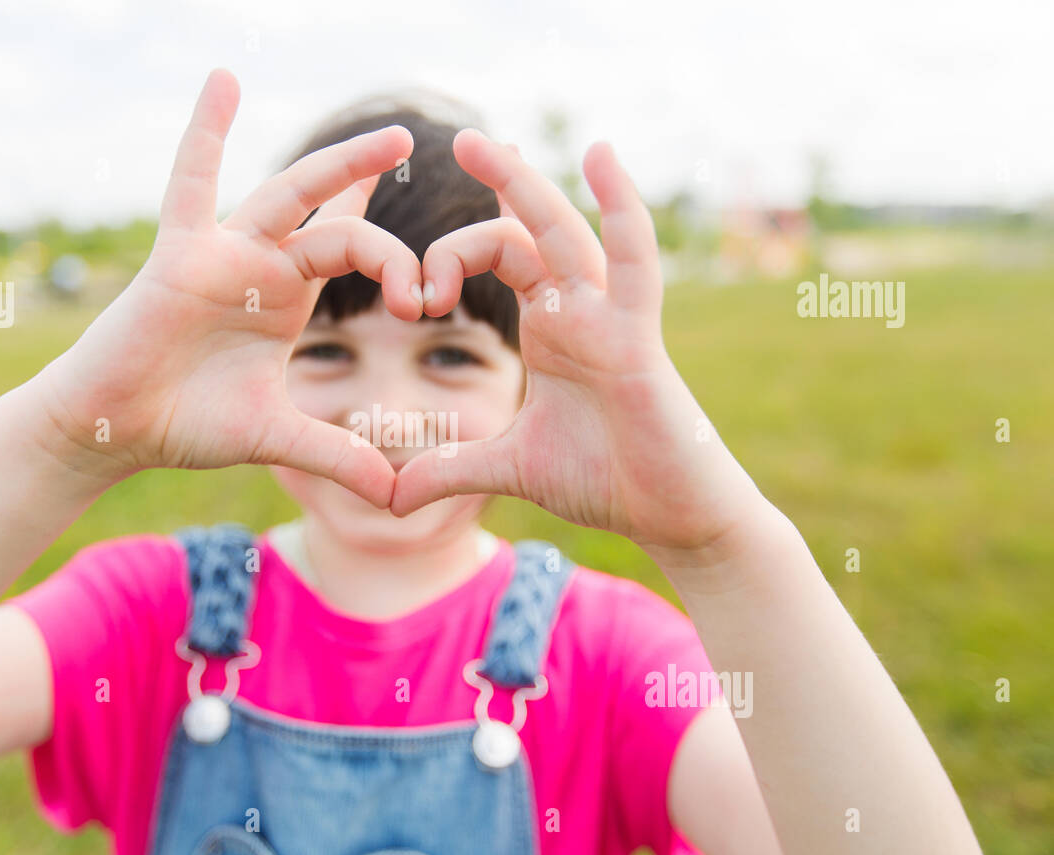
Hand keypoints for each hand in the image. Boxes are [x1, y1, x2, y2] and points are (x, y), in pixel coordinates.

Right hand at [30, 68, 421, 507]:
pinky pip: (191, 184)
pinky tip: (223, 81)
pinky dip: (204, 134)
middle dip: (380, 195)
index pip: (356, 251)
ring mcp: (225, 254)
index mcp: (290, 296)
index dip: (398, 255)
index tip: (430, 292)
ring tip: (392, 135)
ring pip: (289, 195)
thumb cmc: (187, 423)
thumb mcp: (278, 437)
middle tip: (423, 155)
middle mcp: (264, 265)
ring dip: (339, 164)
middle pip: (338, 222)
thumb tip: (396, 496)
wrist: (117, 428)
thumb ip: (336, 455)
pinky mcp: (181, 255)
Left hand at [390, 129, 765, 553]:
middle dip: (497, 182)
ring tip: (489, 141)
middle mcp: (576, 310)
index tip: (414, 297)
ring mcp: (608, 316)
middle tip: (458, 137)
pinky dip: (622, 206)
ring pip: (564, 234)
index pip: (500, 258)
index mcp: (549, 329)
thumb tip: (390, 497)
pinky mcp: (636, 335)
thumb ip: (450, 470)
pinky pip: (634, 260)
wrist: (667, 513)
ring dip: (526, 186)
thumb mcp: (509, 468)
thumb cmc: (606, 479)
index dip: (453, 255)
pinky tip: (601, 156)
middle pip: (526, 232)